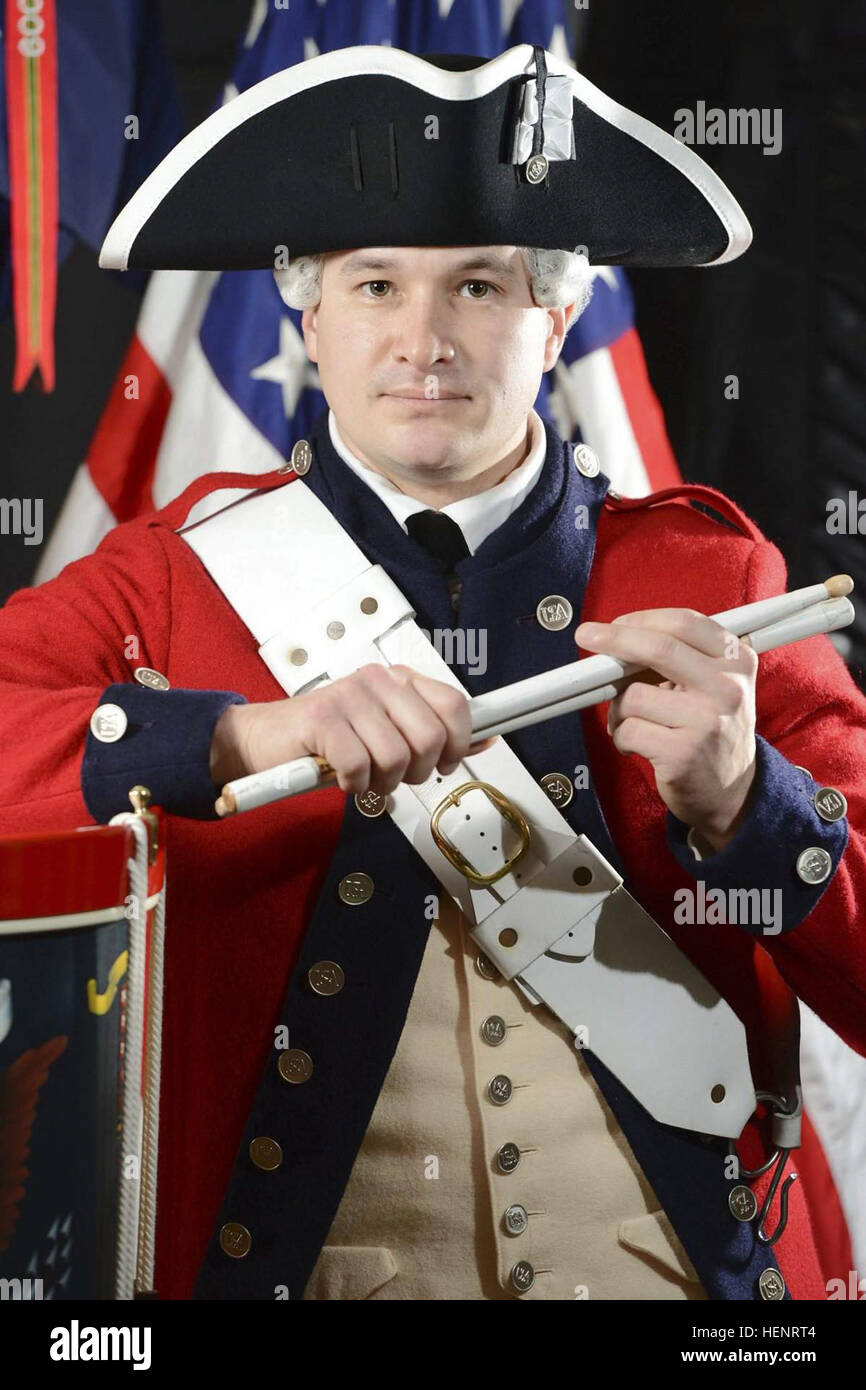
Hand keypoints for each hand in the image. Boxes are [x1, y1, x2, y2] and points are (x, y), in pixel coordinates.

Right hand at [210, 663, 497, 794]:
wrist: (264, 741)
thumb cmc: (328, 741)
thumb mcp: (387, 735)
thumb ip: (434, 735)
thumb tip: (486, 739)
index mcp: (399, 681)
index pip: (454, 705)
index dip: (459, 742)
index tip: (447, 761)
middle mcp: (378, 682)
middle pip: (430, 737)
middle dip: (418, 772)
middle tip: (395, 778)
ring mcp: (349, 697)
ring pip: (397, 757)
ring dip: (383, 784)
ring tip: (365, 779)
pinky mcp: (322, 719)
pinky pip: (359, 766)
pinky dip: (354, 785)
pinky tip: (342, 778)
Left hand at [574, 608, 758, 851]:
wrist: (732, 791)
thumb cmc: (710, 729)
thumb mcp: (713, 685)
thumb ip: (677, 659)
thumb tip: (616, 643)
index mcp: (737, 660)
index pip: (685, 623)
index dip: (642, 619)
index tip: (615, 623)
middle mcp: (727, 688)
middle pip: (659, 648)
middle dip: (614, 639)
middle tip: (586, 635)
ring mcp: (706, 721)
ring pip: (634, 695)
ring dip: (619, 709)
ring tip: (634, 723)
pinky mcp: (682, 753)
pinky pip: (627, 730)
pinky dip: (620, 736)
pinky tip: (637, 745)